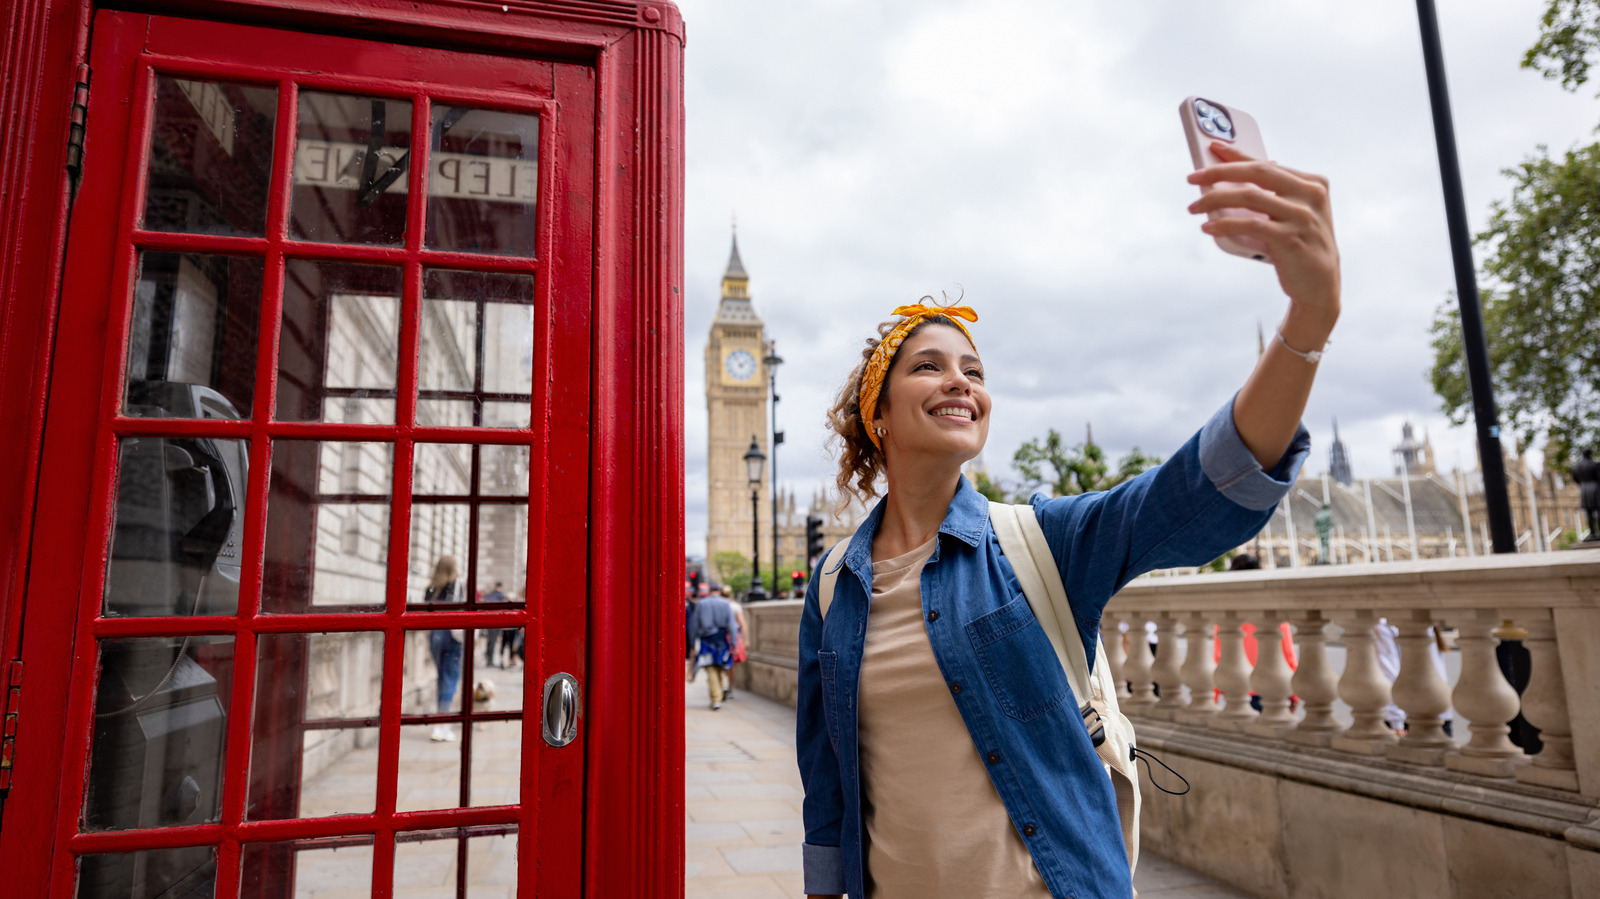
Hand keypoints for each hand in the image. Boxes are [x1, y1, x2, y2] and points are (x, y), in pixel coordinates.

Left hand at [1187, 141, 1340, 340]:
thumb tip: (1231, 176)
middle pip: (1257, 173)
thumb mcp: (1294, 215)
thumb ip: (1274, 195)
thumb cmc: (1300, 245)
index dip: (1237, 153)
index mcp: (1313, 183)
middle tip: (1192, 178)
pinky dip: (1225, 225)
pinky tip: (1208, 227)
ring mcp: (1303, 217)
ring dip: (1215, 199)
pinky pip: (1250, 225)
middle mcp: (1311, 195)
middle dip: (1220, 172)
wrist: (1320, 285)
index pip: (1267, 163)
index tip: (1211, 146)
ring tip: (1194, 207)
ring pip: (1249, 197)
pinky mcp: (1290, 239)